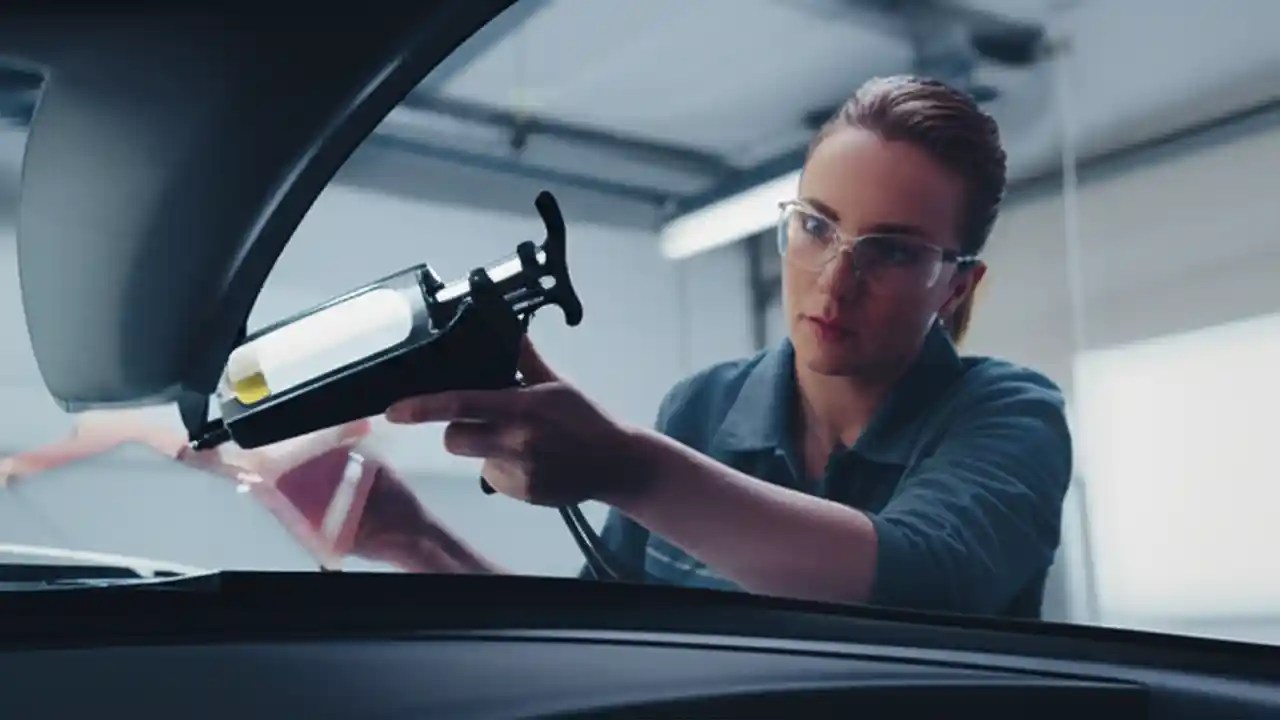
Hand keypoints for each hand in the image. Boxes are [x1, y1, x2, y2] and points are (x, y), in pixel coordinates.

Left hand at [384, 337, 646, 506]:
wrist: (617, 463)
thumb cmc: (587, 421)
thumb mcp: (557, 385)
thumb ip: (526, 359)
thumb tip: (510, 330)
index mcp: (521, 408)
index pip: (461, 404)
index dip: (422, 407)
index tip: (395, 410)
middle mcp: (517, 441)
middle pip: (455, 438)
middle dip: (459, 428)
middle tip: (485, 421)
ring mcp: (519, 471)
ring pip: (474, 457)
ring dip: (485, 449)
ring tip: (521, 444)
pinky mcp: (523, 492)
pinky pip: (494, 477)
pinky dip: (505, 470)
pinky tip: (533, 463)